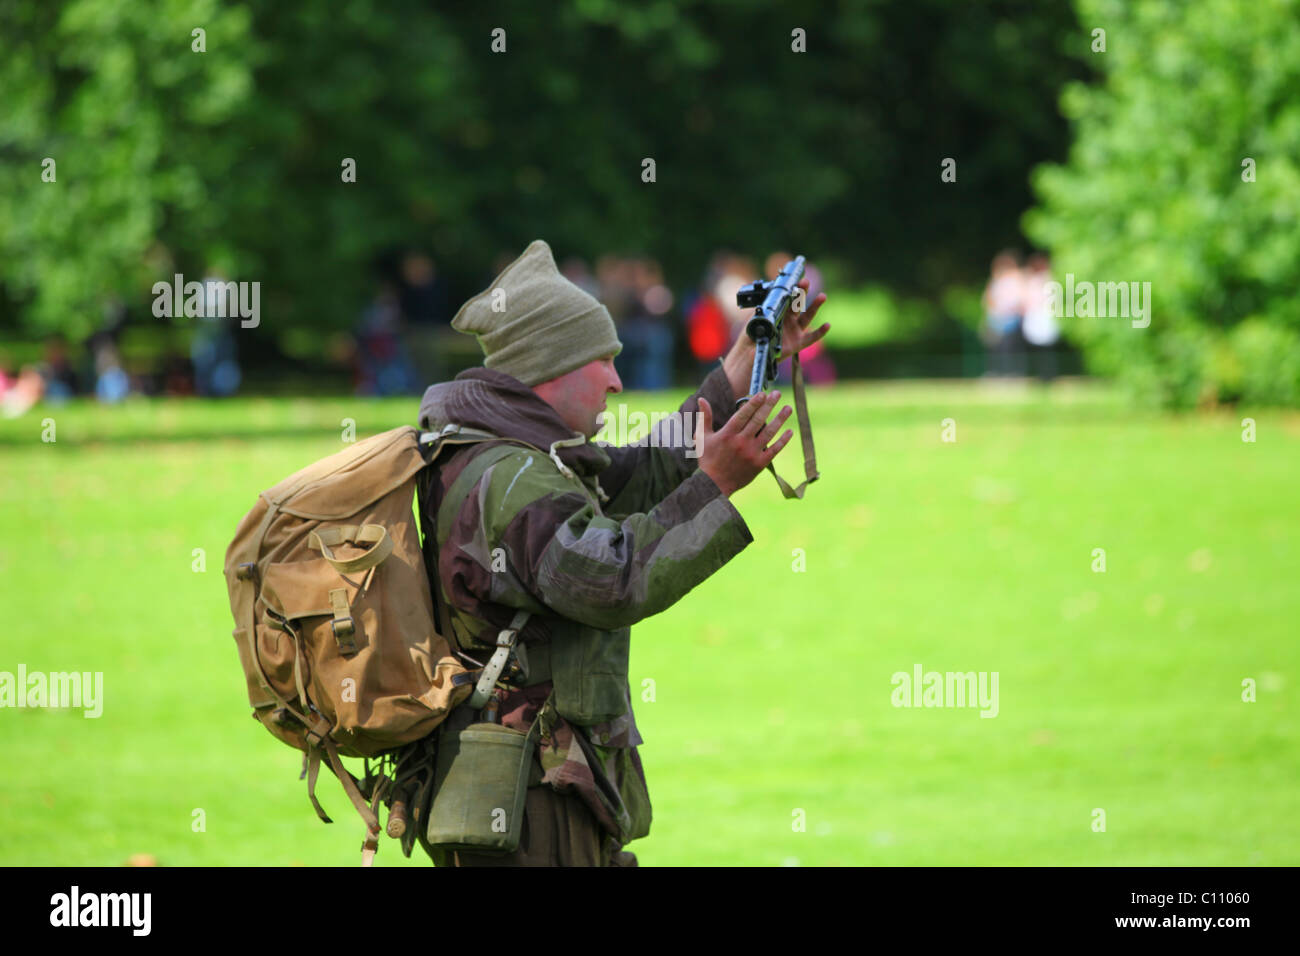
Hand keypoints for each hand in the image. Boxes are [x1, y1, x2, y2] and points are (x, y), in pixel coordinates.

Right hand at [694, 391, 793, 496]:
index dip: (754, 403)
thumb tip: (701, 399)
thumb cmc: (707, 459)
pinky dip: (782, 440)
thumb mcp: (702, 437)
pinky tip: (790, 431)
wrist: (714, 485)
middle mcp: (741, 442)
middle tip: (777, 394)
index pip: (743, 414)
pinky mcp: (759, 464)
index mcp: (727, 434)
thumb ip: (704, 417)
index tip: (763, 393)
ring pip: (769, 432)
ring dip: (780, 419)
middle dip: (769, 405)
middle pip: (758, 420)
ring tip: (788, 408)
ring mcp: (751, 453)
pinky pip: (774, 450)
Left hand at [723, 274, 830, 400]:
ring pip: (807, 317)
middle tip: (806, 282)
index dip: (791, 289)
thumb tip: (763, 307)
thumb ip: (761, 315)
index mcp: (778, 311)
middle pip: (797, 303)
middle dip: (802, 292)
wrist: (751, 355)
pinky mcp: (798, 343)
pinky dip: (820, 332)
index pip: (787, 298)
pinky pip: (811, 338)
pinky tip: (827, 325)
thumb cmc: (751, 336)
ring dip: (815, 306)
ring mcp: (794, 330)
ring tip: (822, 296)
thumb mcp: (754, 322)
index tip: (795, 279)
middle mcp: (788, 319)